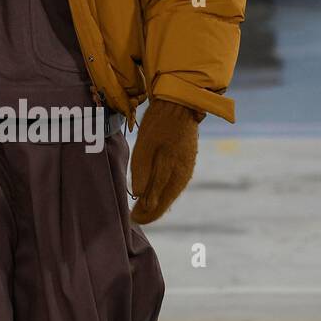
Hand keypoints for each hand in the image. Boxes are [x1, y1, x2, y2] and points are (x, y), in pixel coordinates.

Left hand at [130, 99, 200, 224]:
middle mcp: (183, 174)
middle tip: (136, 218)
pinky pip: (176, 183)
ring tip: (144, 209)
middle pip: (166, 199)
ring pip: (172, 192)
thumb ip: (143, 171)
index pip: (158, 200)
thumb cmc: (159, 122)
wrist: (180, 101)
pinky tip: (157, 193)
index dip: (145, 212)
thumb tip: (140, 196)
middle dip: (151, 210)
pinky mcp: (187, 160)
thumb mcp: (145, 145)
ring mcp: (187, 167)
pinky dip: (165, 191)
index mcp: (173, 172)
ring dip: (158, 202)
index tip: (133, 219)